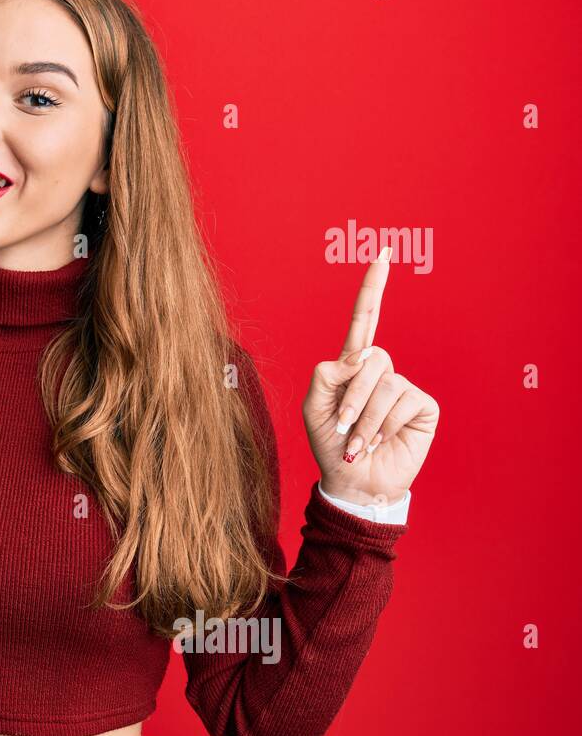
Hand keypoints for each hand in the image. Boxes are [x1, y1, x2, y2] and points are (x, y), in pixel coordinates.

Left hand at [302, 249, 439, 507]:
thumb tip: (357, 356)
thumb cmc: (331, 446)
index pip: (365, 320)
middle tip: (342, 428)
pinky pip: (401, 402)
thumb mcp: (313, 409)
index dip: (373, 288)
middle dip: (351, 398)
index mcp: (351, 366)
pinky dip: (383, 426)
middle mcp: (380, 371)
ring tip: (359, 442)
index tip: (382, 253)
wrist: (355, 482)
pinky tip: (381, 441)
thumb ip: (325, 376)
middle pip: (369, 358)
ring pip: (384, 384)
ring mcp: (403, 387)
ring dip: (364, 420)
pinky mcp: (422, 406)